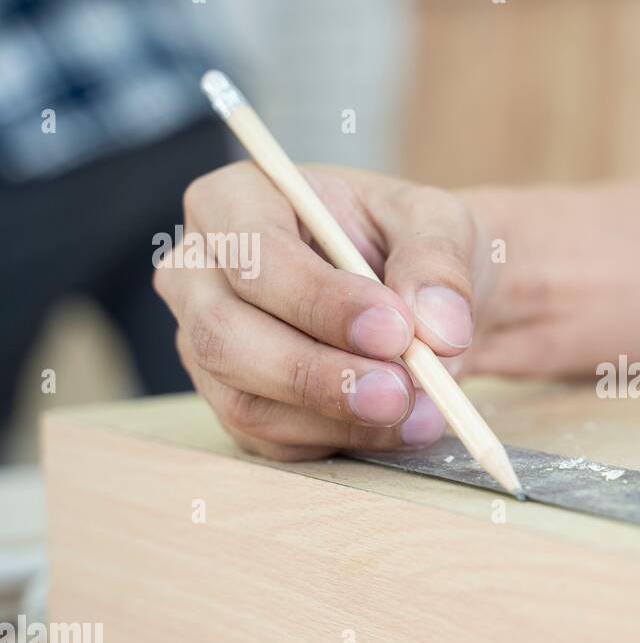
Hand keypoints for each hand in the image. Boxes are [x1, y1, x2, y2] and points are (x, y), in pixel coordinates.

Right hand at [156, 163, 477, 459]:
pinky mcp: (236, 403)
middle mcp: (200, 275)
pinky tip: (403, 426)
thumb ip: (437, 262)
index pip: (254, 254)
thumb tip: (436, 326)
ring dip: (337, 417)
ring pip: (244, 400)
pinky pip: (273, 439)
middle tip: (402, 390)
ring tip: (422, 412)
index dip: (320, 300)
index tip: (395, 330)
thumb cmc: (411, 242)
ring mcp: (207, 347)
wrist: (420, 299)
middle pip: (224, 336)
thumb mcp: (438, 221)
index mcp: (234, 202)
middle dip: (318, 374)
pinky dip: (343, 440)